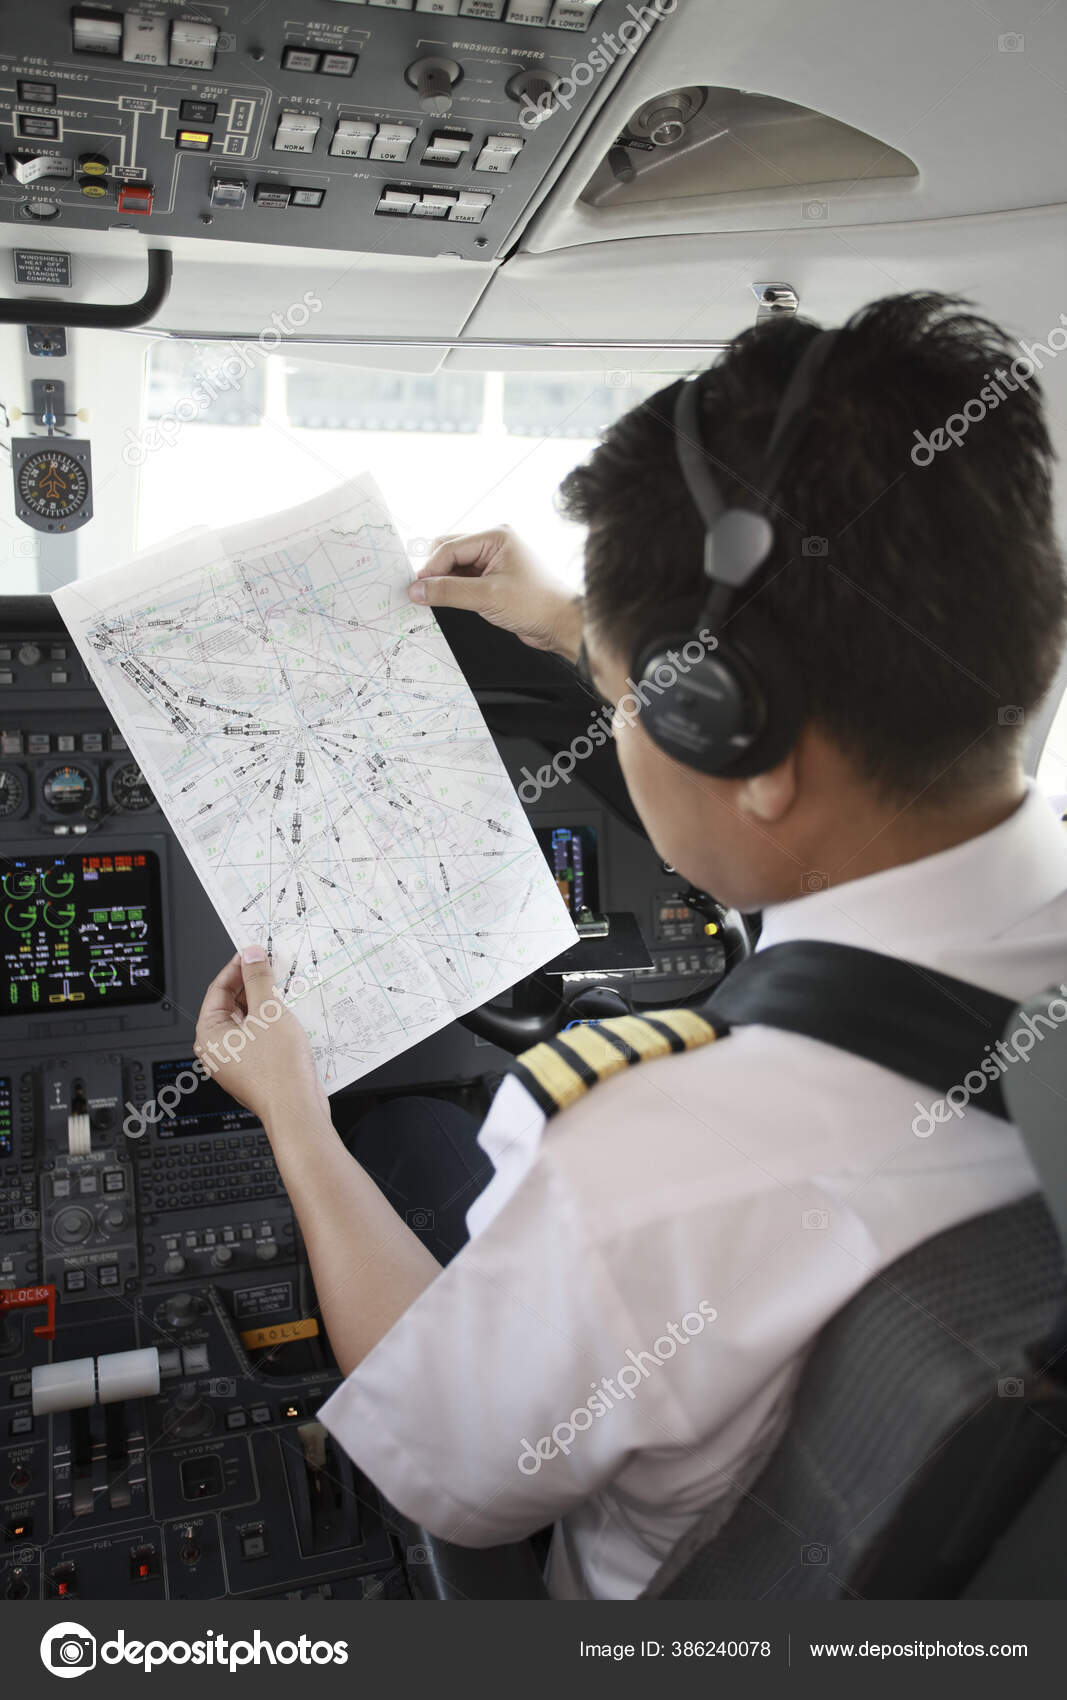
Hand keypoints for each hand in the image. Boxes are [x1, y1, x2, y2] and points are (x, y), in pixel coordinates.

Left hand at [193, 947, 328, 1129]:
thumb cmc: (277, 1072)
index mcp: (209, 1035)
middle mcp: (219, 1049)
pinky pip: (262, 1034)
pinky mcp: (258, 1067)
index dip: (237, 967)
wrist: (297, 1110)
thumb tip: (251, 956)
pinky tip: (291, 1011)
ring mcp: (238, 1060)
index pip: (218, 989)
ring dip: (267, 1001)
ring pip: (250, 1019)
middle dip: (254, 984)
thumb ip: (258, 979)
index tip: (253, 953)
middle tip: (271, 966)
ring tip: (284, 986)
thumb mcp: (269, 1011)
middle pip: (233, 1004)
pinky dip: (274, 1020)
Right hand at [408, 526, 582, 660]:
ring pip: (455, 567)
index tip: (414, 588)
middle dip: (434, 572)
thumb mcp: (487, 597)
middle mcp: (494, 544)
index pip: (450, 547)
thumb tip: (417, 589)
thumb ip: (449, 591)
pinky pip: (464, 580)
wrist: (562, 624)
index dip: (430, 568)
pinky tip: (446, 603)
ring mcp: (494, 561)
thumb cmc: (536, 604)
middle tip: (420, 594)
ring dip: (443, 582)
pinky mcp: (494, 579)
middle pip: (449, 552)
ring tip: (431, 601)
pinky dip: (453, 590)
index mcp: (496, 536)